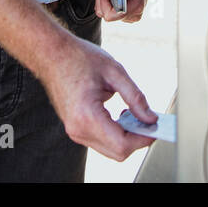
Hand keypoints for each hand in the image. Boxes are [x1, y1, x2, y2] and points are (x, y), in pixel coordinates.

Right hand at [40, 38, 158, 160]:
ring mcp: (74, 131)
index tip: (155, 127)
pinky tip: (120, 114)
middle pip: (117, 152)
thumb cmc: (79, 58)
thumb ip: (136, 98)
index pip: (122, 144)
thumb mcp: (115, 72)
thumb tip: (151, 118)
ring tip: (132, 113)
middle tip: (148, 120)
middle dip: (137, 139)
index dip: (143, 138)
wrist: (52, 54)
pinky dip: (115, 132)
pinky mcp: (75, 129)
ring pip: (110, 149)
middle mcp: (78, 129)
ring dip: (126, 136)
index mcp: (87, 115)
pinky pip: (101, 140)